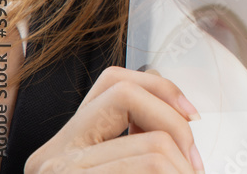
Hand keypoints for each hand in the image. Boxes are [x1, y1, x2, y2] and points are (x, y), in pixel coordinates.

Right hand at [25, 66, 204, 172]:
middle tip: (193, 161)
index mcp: (65, 144)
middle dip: (174, 123)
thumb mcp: (116, 162)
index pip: (114, 82)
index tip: (191, 115)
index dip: (161, 88)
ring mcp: (59, 171)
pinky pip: (144, 168)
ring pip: (151, 145)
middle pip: (128, 96)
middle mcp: (53, 153)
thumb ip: (132, 142)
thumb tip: (182, 117)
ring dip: (180, 167)